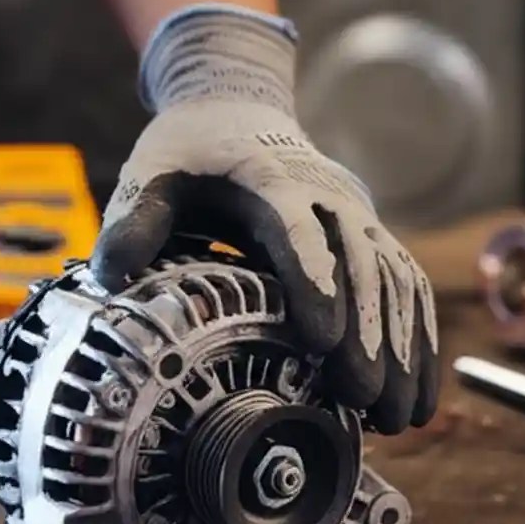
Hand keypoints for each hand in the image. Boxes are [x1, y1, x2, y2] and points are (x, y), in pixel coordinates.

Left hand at [92, 5, 438, 432]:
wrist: (237, 104)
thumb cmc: (191, 151)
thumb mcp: (152, 175)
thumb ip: (133, 222)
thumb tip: (107, 277)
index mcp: (271, 179)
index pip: (300, 232)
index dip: (315, 284)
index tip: (324, 341)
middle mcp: (328, 195)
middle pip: (361, 264)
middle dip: (368, 336)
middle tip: (367, 401)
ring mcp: (357, 215)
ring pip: (394, 280)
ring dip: (402, 349)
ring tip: (399, 418)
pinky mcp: (371, 234)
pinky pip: (407, 287)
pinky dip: (417, 341)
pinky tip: (418, 397)